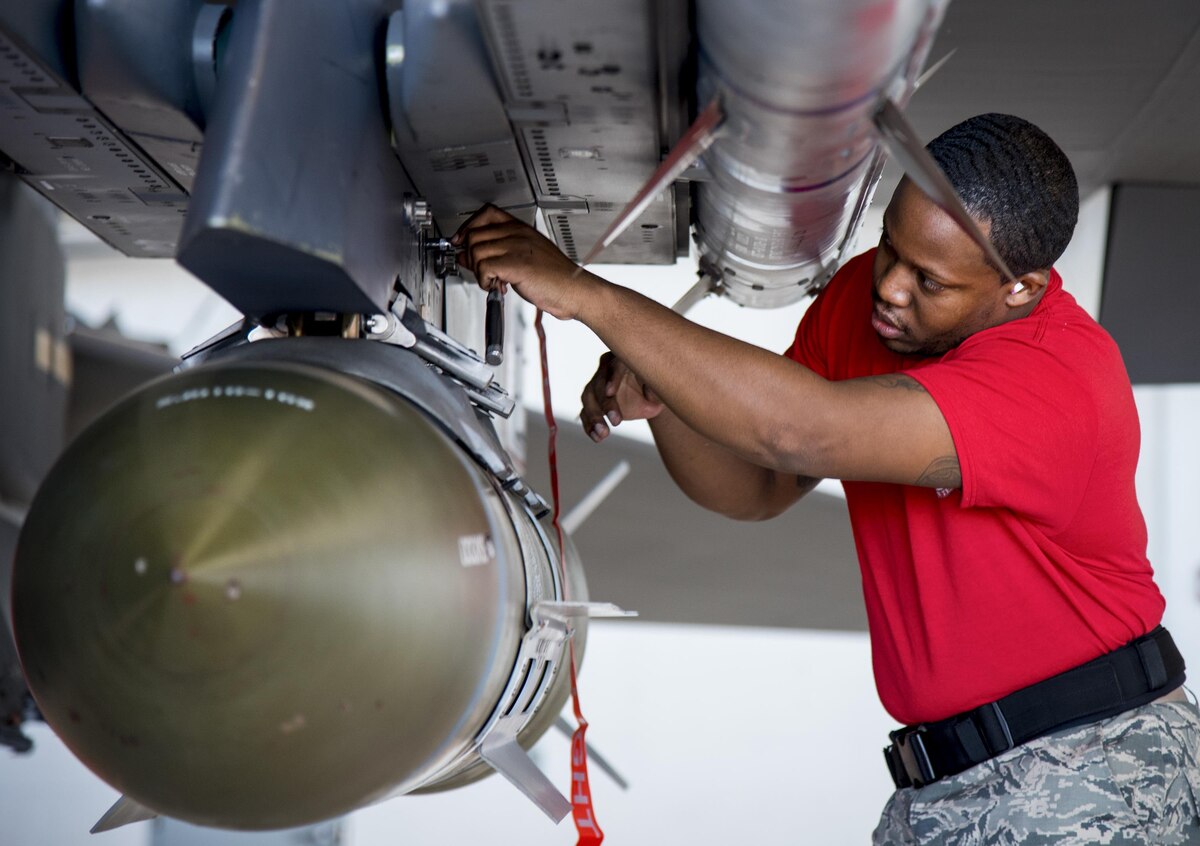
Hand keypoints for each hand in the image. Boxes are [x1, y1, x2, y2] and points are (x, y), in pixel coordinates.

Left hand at [452, 205, 600, 319]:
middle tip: (484, 272)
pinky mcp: (516, 264)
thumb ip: (497, 252)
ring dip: (480, 272)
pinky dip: (486, 282)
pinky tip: (500, 286)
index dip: (467, 227)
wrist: (575, 290)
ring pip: (476, 253)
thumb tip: (466, 254)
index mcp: (521, 228)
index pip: (485, 214)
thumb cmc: (555, 277)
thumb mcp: (525, 257)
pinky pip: (484, 268)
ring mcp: (517, 247)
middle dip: (471, 257)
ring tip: (496, 281)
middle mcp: (518, 234)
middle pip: (474, 235)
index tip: (459, 241)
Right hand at [579, 352, 663, 441]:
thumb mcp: (659, 386)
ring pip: (588, 399)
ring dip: (594, 417)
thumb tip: (649, 392)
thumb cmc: (654, 387)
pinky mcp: (591, 402)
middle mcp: (605, 369)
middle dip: (605, 404)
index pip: (614, 366)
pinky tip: (597, 438)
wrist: (648, 397)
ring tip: (603, 435)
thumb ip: (654, 387)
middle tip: (616, 422)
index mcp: (622, 360)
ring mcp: (596, 385)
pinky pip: (586, 413)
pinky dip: (589, 426)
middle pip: (599, 384)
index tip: (610, 392)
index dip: (612, 378)